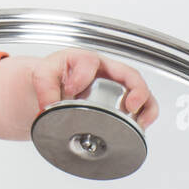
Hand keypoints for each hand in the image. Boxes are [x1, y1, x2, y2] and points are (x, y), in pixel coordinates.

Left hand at [31, 48, 159, 129]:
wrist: (51, 89)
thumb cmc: (53, 78)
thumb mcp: (42, 76)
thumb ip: (46, 87)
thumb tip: (52, 105)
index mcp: (84, 61)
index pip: (89, 62)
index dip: (83, 76)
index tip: (72, 90)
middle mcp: (105, 71)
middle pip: (129, 75)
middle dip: (136, 90)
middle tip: (131, 105)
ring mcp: (115, 87)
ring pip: (140, 91)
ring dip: (146, 106)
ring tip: (141, 120)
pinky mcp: (119, 102)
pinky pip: (140, 107)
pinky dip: (144, 116)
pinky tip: (140, 126)